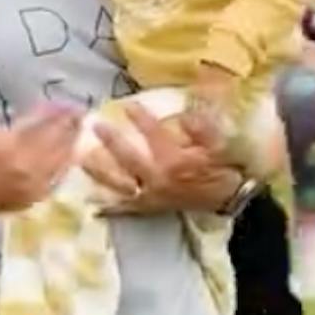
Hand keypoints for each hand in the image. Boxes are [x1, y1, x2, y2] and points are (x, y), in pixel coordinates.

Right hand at [0, 94, 82, 214]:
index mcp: (8, 146)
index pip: (40, 125)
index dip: (56, 113)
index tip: (67, 102)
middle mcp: (25, 165)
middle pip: (55, 140)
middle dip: (69, 124)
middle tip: (80, 112)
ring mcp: (32, 184)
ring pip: (60, 159)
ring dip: (71, 143)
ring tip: (80, 129)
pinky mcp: (34, 198)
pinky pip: (56, 180)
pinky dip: (65, 165)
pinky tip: (71, 156)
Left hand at [84, 102, 241, 214]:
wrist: (232, 196)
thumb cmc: (225, 166)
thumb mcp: (219, 142)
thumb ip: (201, 126)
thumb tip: (184, 112)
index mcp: (175, 161)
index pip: (153, 135)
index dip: (140, 118)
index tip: (128, 105)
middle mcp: (158, 179)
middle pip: (128, 159)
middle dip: (111, 141)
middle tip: (95, 125)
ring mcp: (152, 196)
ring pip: (120, 184)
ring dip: (100, 172)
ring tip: (82, 159)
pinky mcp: (151, 208)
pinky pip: (127, 208)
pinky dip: (110, 207)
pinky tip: (93, 204)